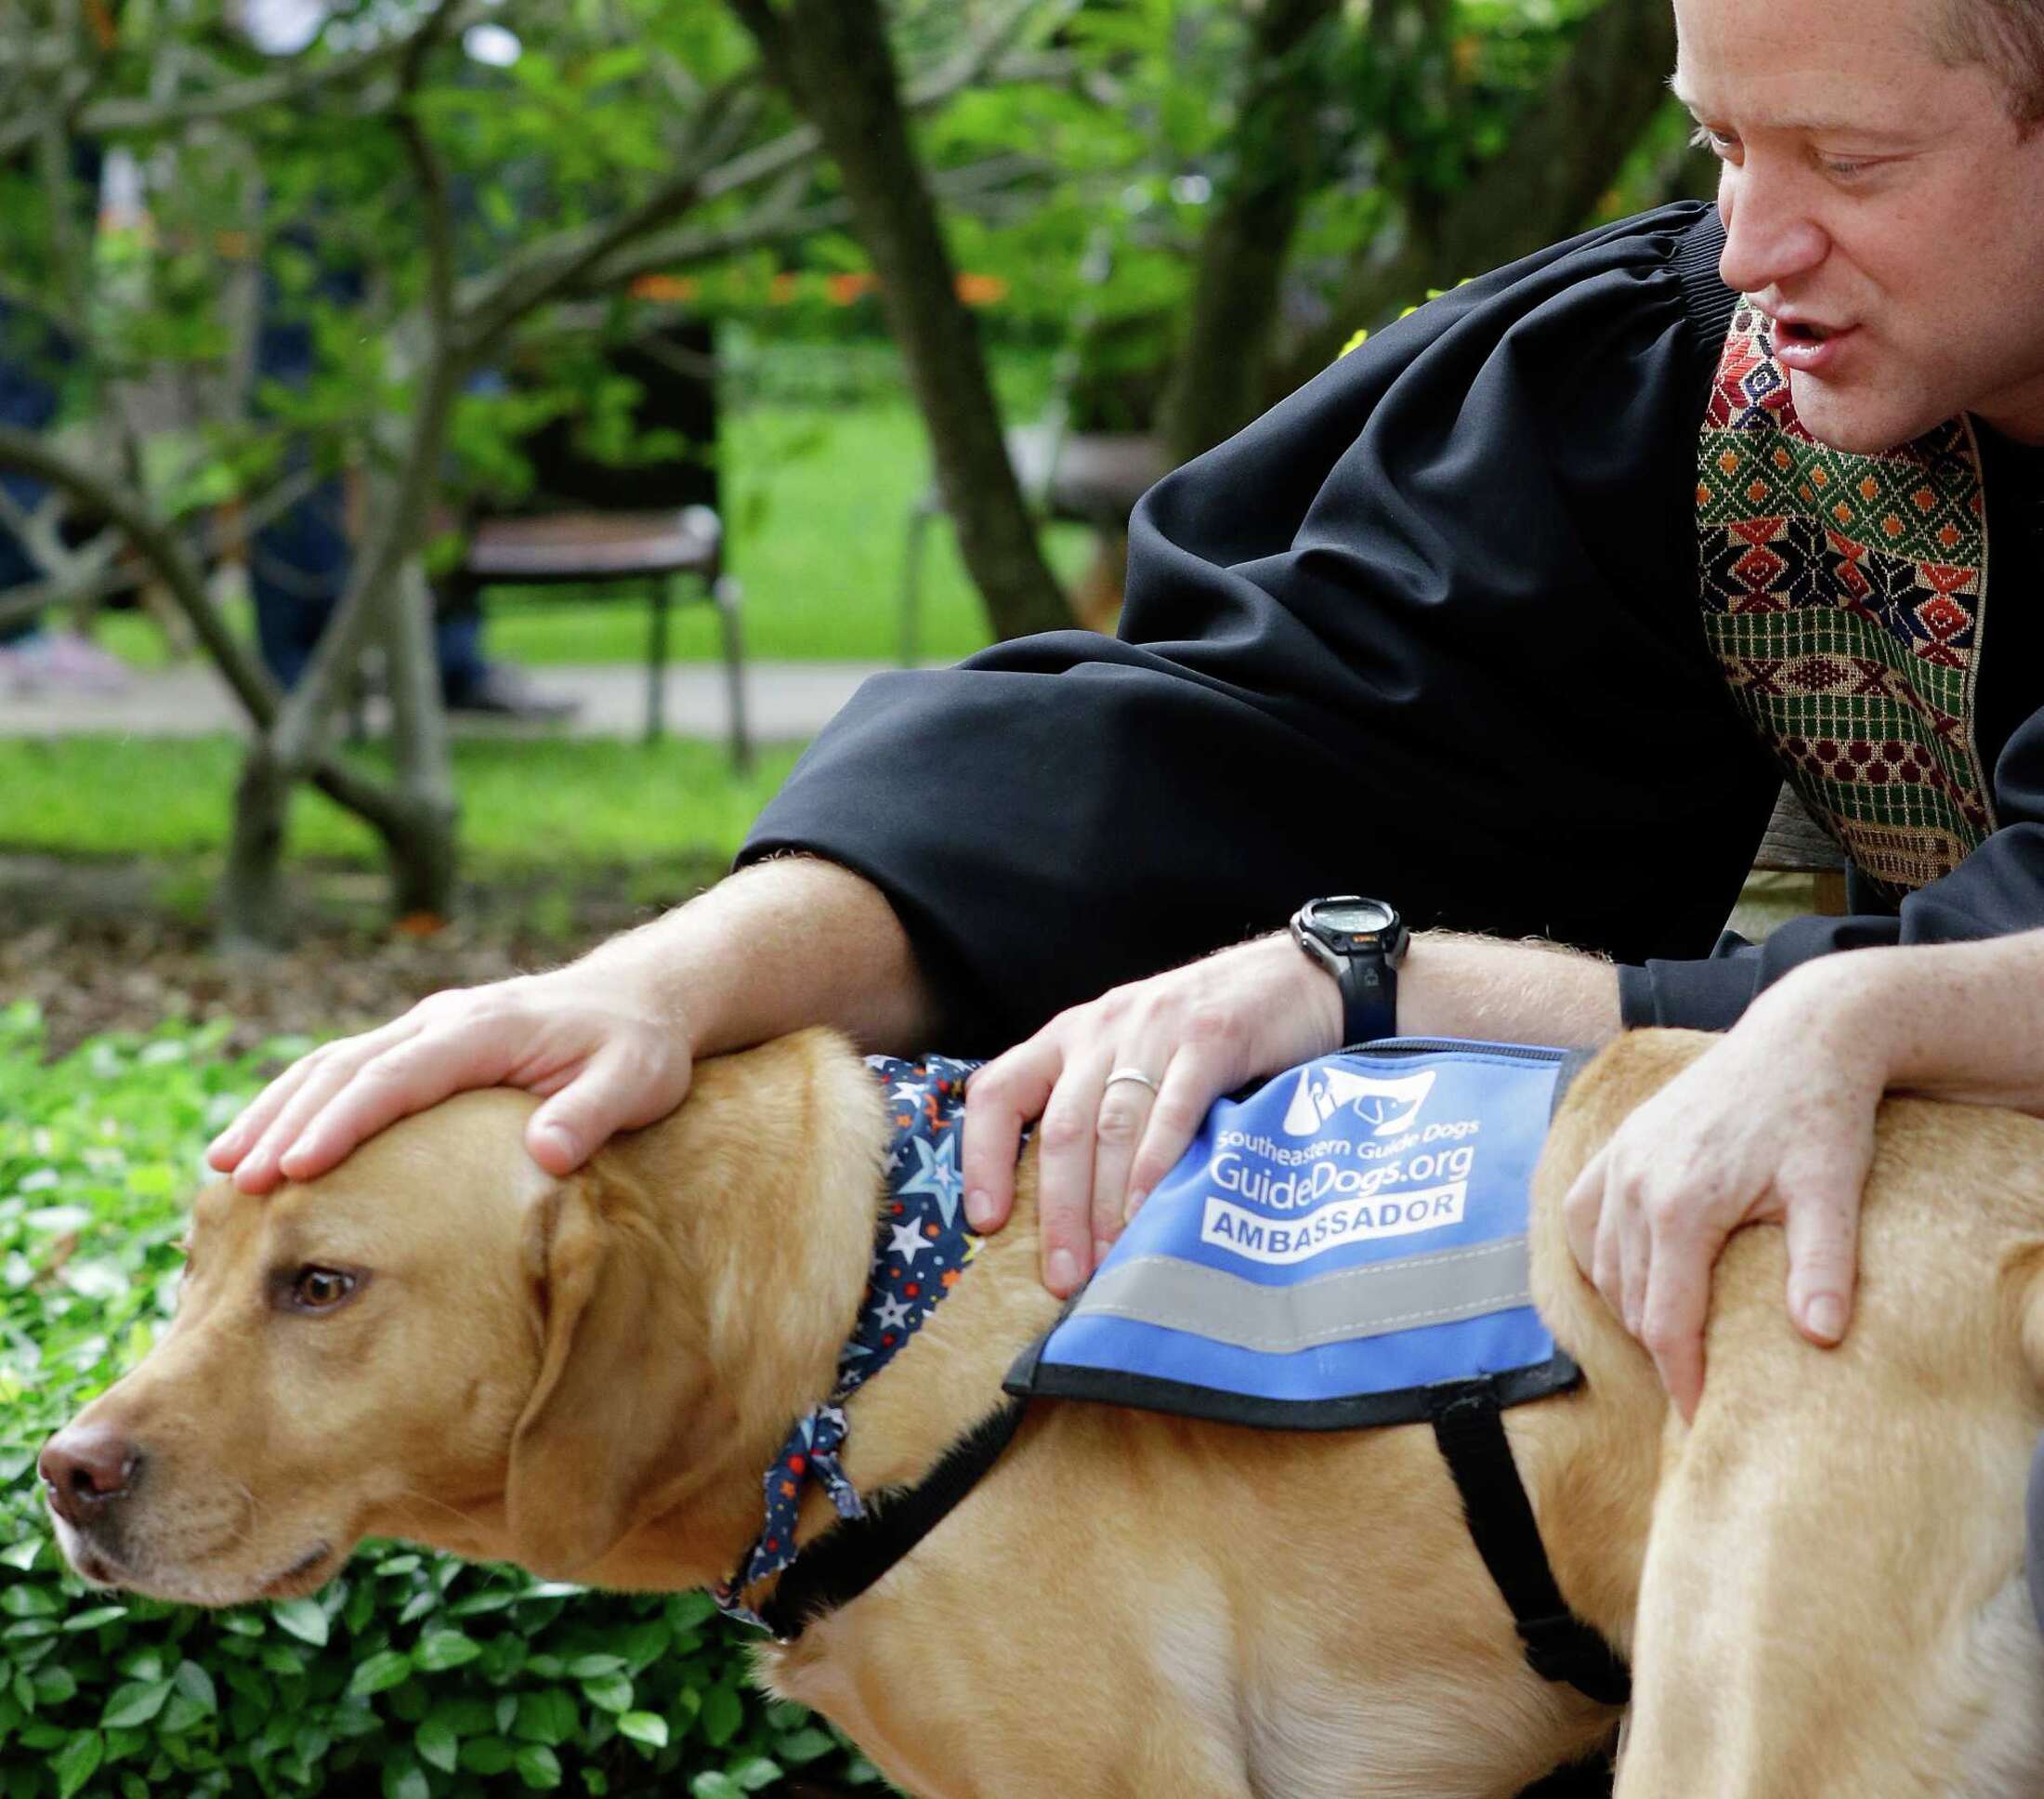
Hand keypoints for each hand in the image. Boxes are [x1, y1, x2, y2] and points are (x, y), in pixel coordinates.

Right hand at [207, 970, 693, 1194]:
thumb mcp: (636, 1080)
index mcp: (485, 1030)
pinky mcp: (426, 1043)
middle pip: (346, 1068)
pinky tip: (269, 1142)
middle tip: (232, 1179)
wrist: (641, 999)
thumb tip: (547, 1154)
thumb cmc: (639, 1047)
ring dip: (277, 1109)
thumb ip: (594, 1113)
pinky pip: (350, 1069)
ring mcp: (429, 1027)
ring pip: (335, 1063)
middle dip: (284, 1120)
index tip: (295, 1166)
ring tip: (222, 1165)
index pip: (398, 1077)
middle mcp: (444, 1020)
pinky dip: (301, 1100)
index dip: (343, 1121)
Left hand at [961, 933, 1342, 1296]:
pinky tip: (1150, 1209)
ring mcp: (1155, 1031)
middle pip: (1061, 1129)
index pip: (998, 1091)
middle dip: (1057, 1210)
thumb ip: (1096, 1111)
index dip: (982, 1156)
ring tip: (1107, 1262)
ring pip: (1113, 1127)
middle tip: (1063, 1275)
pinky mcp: (1211, 1040)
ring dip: (1105, 1203)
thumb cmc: (1204, 1034)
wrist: (1295, 977)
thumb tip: (1064, 1213)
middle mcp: (1101, 1030)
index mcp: (1067, 1037)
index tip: (987, 1221)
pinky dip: (1157, 1162)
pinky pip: (1174, 1108)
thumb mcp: (1132, 1057)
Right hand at [1562, 972, 1885, 1419]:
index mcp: (1680, 1206)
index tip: (1703, 1418)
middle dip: (1663, 1349)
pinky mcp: (1615, 1148)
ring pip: (1602, 1268)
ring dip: (1633, 1308)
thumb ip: (1823, 1266)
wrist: (1800, 1038)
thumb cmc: (1819, 1115)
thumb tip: (1820, 1339)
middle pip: (1631, 1302)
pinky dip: (1600, 1259)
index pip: (1666, 1321)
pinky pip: (1581, 1222)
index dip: (1684, 1378)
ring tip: (1678, 1334)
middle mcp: (1632, 1186)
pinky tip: (1635, 1275)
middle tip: (1704, 1381)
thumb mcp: (1832, 1192)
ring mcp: (1617, 1163)